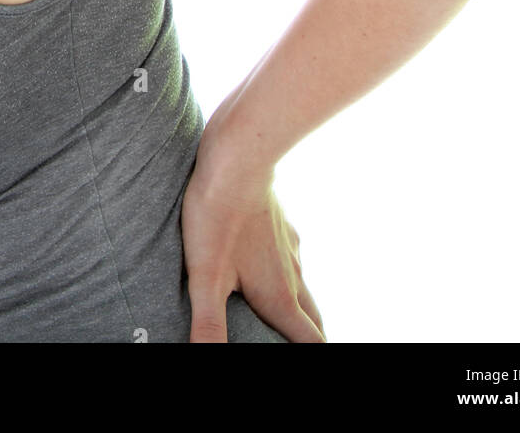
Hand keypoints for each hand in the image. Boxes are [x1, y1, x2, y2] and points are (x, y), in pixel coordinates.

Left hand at [181, 151, 325, 342]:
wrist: (237, 159)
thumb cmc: (217, 217)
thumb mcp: (206, 278)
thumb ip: (209, 326)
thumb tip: (205, 359)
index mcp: (279, 297)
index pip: (310, 342)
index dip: (314, 354)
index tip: (311, 356)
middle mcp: (292, 275)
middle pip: (314, 320)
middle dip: (311, 338)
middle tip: (304, 343)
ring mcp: (289, 247)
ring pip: (304, 286)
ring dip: (301, 307)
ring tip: (288, 317)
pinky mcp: (279, 223)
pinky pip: (290, 254)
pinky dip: (287, 271)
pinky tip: (269, 261)